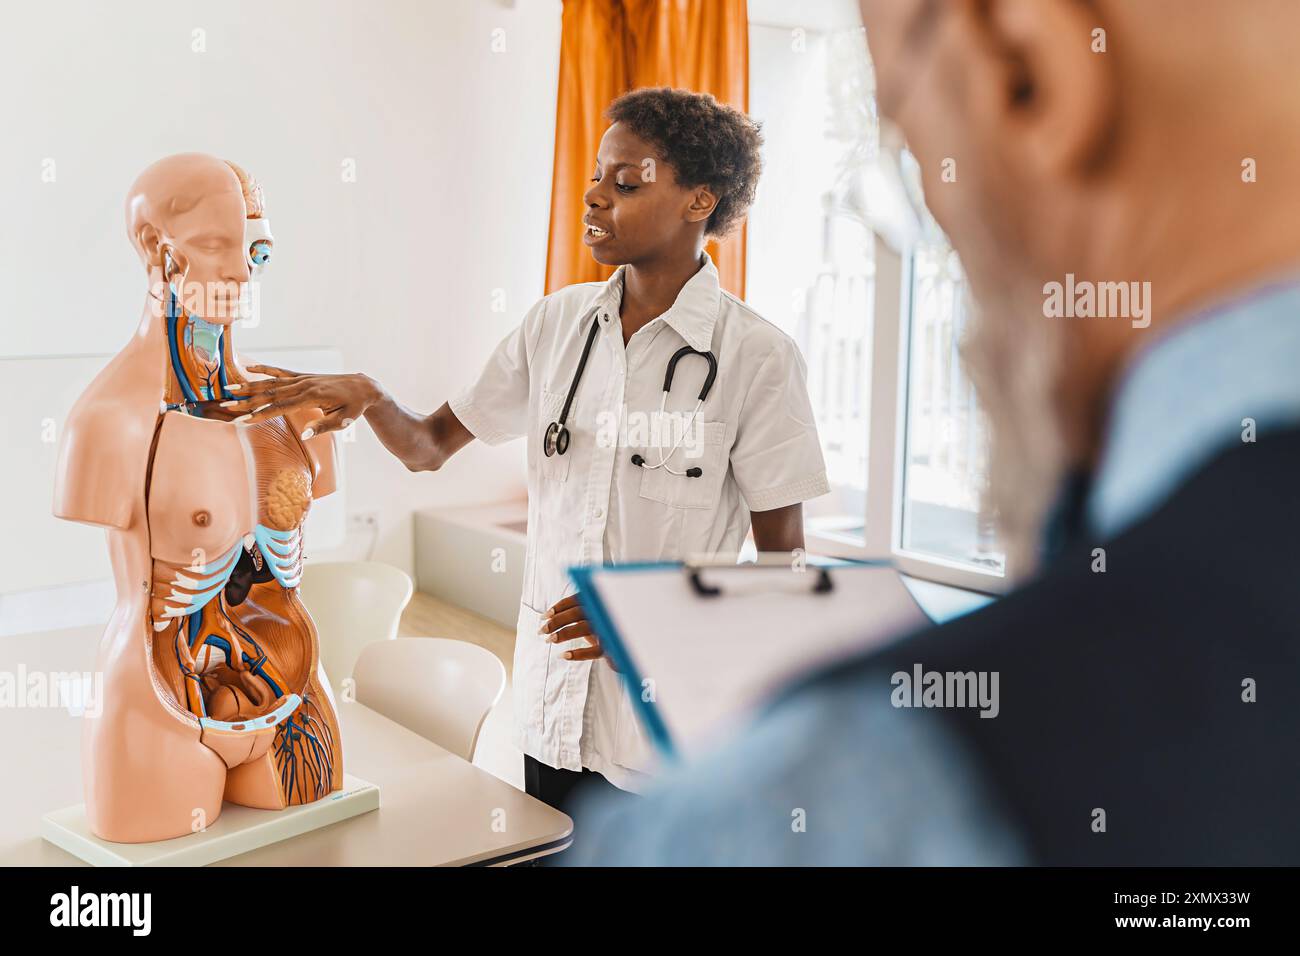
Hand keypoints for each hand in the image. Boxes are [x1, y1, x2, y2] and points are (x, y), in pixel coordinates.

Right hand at [222, 364, 383, 435]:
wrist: (364, 387)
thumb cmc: (354, 407)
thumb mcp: (343, 421)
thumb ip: (323, 426)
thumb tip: (304, 434)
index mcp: (312, 397)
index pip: (280, 407)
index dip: (261, 414)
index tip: (243, 420)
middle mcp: (304, 385)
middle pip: (270, 393)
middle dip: (247, 400)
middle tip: (226, 405)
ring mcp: (302, 379)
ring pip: (271, 382)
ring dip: (249, 385)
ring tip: (230, 388)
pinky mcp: (303, 376)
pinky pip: (280, 372)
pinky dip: (264, 369)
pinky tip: (249, 367)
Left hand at [539, 593, 615, 668]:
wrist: (634, 638)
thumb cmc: (609, 625)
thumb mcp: (596, 615)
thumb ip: (580, 612)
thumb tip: (549, 617)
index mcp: (600, 602)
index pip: (577, 599)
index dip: (559, 606)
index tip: (544, 616)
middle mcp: (604, 612)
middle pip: (577, 612)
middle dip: (557, 621)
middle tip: (542, 630)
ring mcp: (609, 628)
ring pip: (584, 628)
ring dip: (563, 633)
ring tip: (549, 640)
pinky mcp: (612, 646)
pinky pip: (594, 651)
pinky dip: (578, 653)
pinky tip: (564, 655)